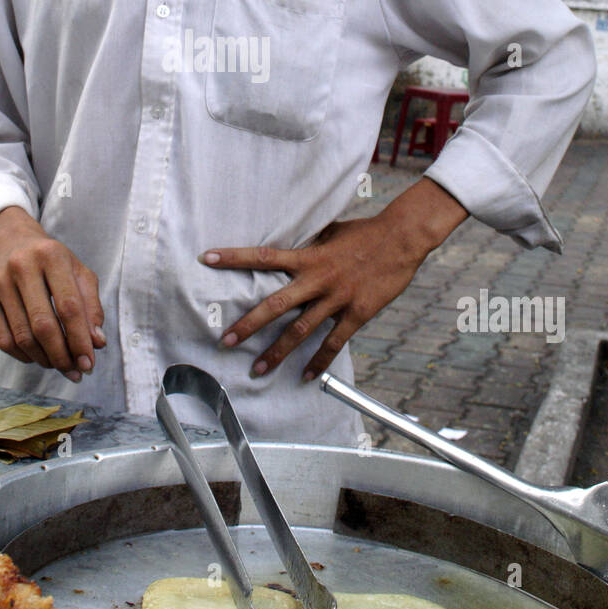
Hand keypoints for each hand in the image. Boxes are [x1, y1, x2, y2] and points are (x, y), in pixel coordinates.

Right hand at [0, 206, 105, 381]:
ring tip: (60, 365)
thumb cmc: (52, 263)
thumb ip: (91, 307)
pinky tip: (38, 356)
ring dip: (44, 360)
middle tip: (75, 371)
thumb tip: (97, 343)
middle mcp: (21, 265)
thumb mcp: (78, 273)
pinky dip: (24, 356)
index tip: (89, 363)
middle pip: (43, 325)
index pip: (69, 306)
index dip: (80, 339)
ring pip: (22, 337)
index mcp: (51, 255)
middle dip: (62, 355)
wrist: (10, 241)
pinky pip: (3, 340)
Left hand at [198, 178, 467, 381]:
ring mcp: (337, 298)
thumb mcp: (330, 232)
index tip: (206, 258)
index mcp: (308, 257)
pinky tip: (307, 376)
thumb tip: (289, 244)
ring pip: (300, 330)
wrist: (402, 238)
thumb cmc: (365, 232)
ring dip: (277, 351)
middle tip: (224, 339)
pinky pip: (334, 342)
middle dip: (248, 323)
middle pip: (275, 304)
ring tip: (256, 369)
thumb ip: (308, 244)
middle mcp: (317, 279)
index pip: (263, 256)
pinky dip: (320, 361)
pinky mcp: (357, 313)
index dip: (233, 257)